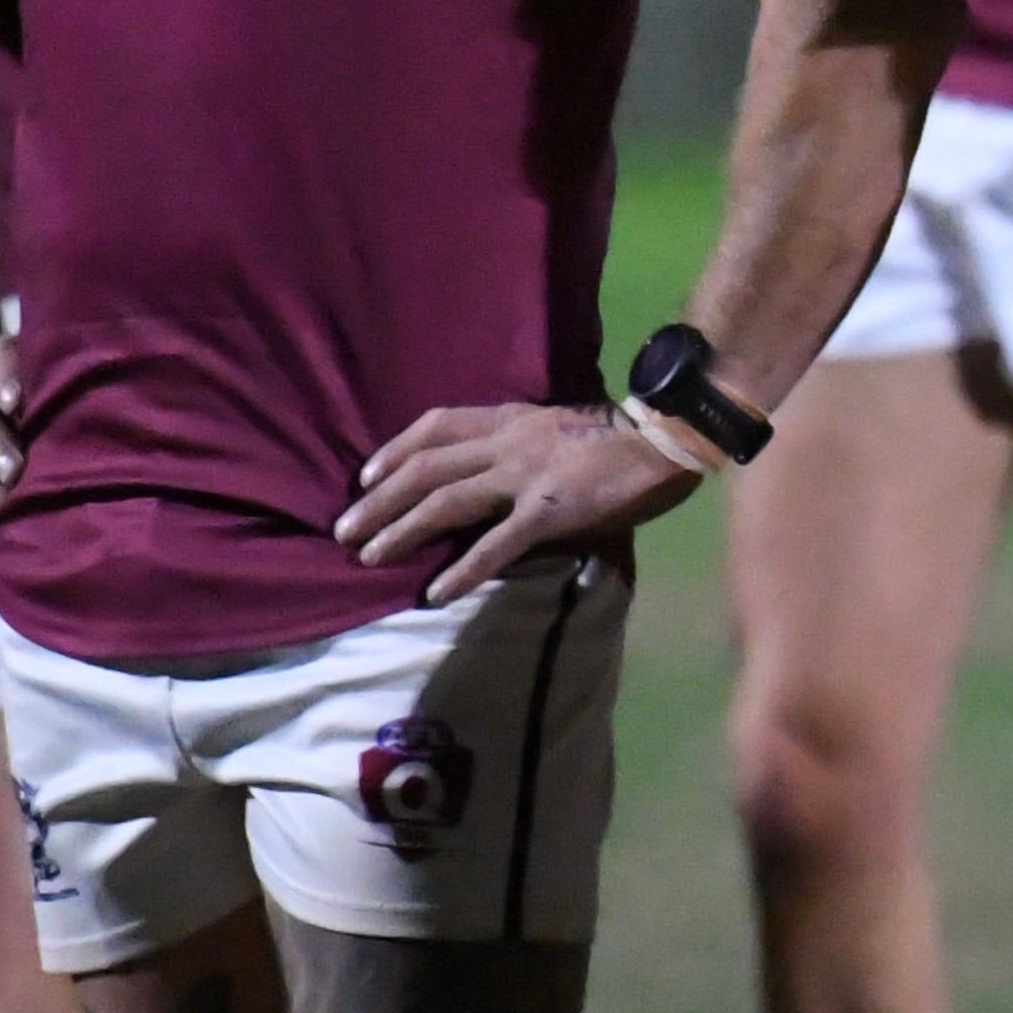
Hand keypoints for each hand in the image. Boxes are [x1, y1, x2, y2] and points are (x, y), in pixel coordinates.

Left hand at [337, 400, 703, 604]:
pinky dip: (461, 570)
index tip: (364, 477)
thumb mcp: (557, 427)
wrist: (667, 438)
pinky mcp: (549, 511)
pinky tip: (436, 593)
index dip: (394, 451)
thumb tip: (492, 472)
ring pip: (446, 501)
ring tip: (370, 557)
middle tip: (345, 529)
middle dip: (379, 500)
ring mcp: (526, 476)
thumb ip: (522, 445)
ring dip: (402, 530)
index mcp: (511, 419)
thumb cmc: (621, 437)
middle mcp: (508, 443)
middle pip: (426, 468)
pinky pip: (495, 544)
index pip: (437, 427)